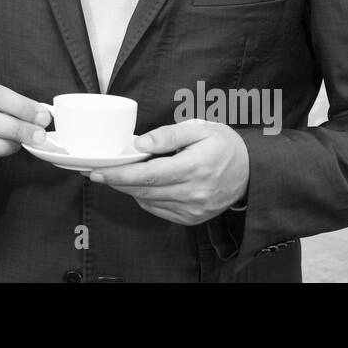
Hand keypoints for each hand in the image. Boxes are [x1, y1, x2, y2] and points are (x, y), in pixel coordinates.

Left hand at [88, 119, 248, 225]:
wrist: (251, 171)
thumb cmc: (223, 145)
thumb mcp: (199, 129)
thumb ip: (168, 135)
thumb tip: (140, 143)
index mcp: (194, 167)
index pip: (148, 175)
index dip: (120, 175)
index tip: (98, 171)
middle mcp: (193, 193)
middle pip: (144, 191)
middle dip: (117, 182)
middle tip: (96, 173)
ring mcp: (193, 209)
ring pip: (149, 202)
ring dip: (129, 190)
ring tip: (117, 176)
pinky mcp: (192, 218)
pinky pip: (160, 210)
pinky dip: (146, 198)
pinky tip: (142, 185)